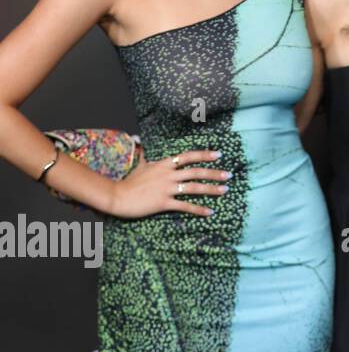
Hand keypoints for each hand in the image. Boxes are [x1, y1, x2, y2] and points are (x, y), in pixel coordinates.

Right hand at [107, 150, 229, 218]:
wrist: (117, 196)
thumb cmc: (128, 181)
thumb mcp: (139, 164)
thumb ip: (144, 154)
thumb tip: (137, 139)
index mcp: (164, 164)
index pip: (189, 156)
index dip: (205, 155)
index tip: (219, 154)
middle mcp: (168, 175)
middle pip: (196, 172)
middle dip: (214, 173)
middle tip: (229, 175)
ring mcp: (166, 189)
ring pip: (194, 187)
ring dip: (211, 189)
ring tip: (225, 190)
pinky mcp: (163, 203)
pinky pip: (185, 206)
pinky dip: (199, 209)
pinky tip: (210, 211)